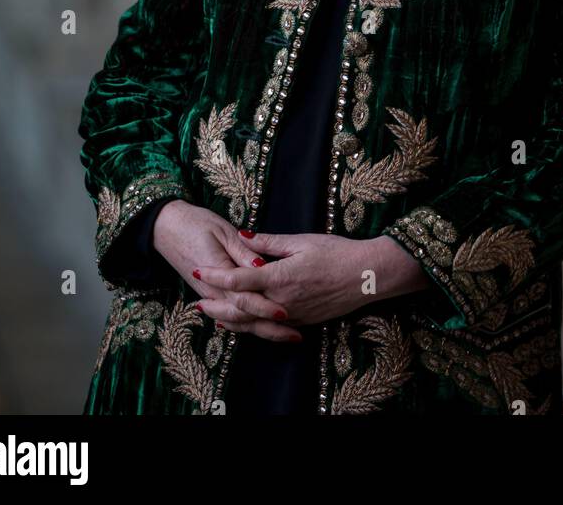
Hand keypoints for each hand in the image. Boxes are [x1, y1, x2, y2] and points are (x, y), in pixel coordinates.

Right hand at [151, 201, 298, 342]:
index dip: (266, 307)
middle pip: (244, 316)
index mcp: (220, 273)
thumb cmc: (195, 224)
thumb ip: (243, 251)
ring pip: (237, 320)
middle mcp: (214, 291)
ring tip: (286, 336)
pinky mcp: (209, 295)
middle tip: (295, 335)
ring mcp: (210, 296)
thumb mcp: (222, 231)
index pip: (246, 297)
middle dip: (269, 328)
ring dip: (261, 330)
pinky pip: (229, 315)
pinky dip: (246, 325)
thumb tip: (262, 265)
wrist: (165, 228)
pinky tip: (260, 327)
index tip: (286, 314)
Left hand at [193, 230, 431, 329]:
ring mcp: (291, 315)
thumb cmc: (336, 252)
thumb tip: (243, 234)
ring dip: (229, 319)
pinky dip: (251, 325)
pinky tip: (242, 322)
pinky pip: (268, 327)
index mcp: (279, 277)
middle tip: (196, 300)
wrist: (366, 277)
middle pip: (239, 308)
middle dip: (216, 304)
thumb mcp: (301, 241)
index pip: (238, 278)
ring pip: (252, 322)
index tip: (197, 268)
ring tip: (212, 314)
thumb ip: (269, 241)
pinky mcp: (300, 322)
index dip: (215, 274)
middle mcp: (281, 301)